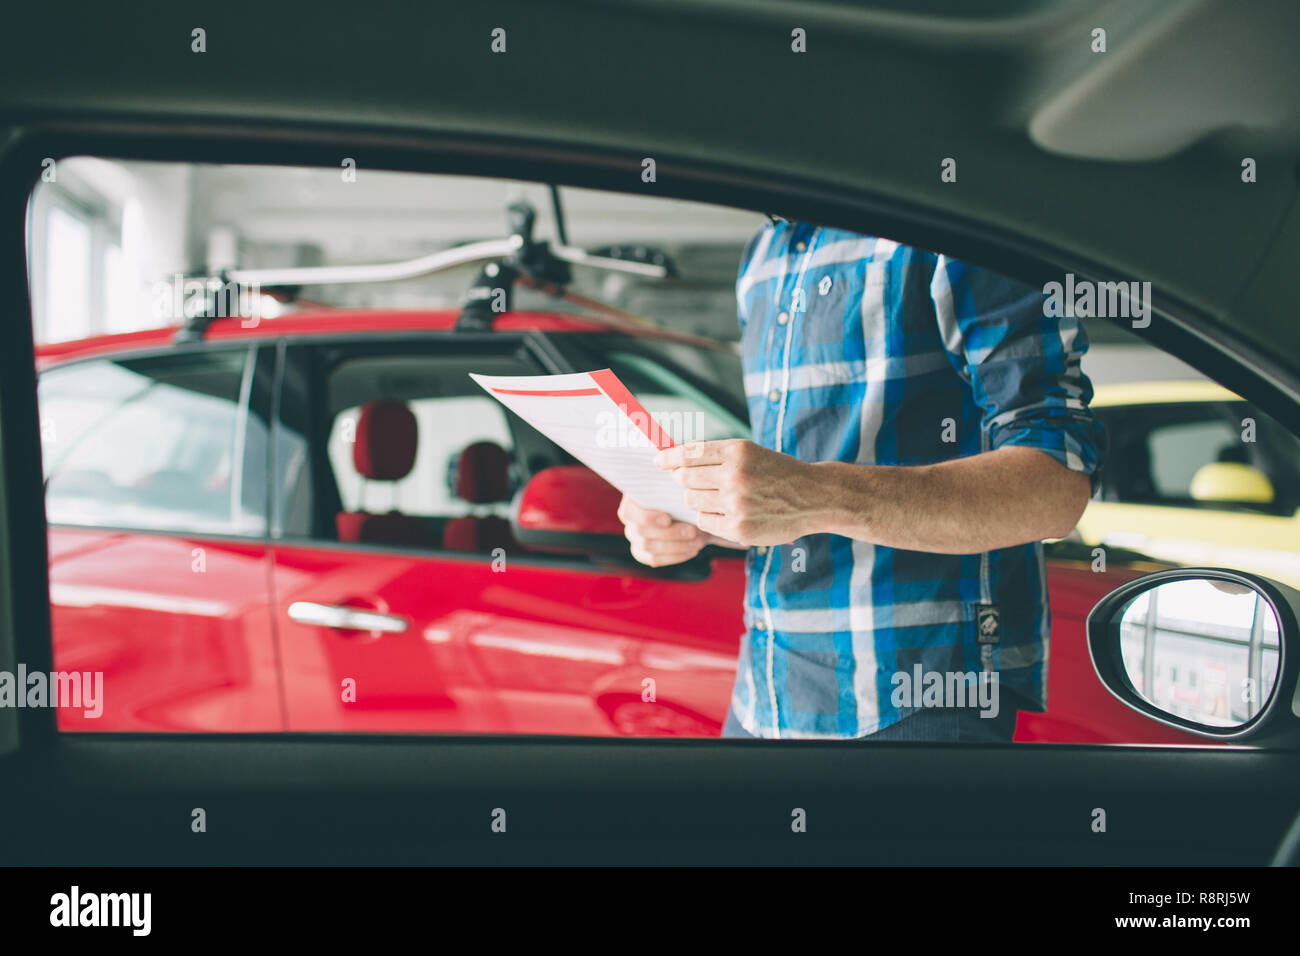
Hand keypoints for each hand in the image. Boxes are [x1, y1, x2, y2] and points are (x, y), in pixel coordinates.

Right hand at [617, 494, 707, 566]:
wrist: (691, 512)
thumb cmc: (683, 494)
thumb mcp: (679, 488)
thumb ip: (674, 488)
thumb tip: (678, 487)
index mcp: (632, 500)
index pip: (629, 511)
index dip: (647, 517)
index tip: (668, 519)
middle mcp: (630, 521)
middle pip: (641, 532)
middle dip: (670, 533)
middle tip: (693, 531)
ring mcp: (635, 539)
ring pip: (649, 548)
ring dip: (677, 546)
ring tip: (698, 541)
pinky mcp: (643, 553)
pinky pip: (655, 560)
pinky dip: (676, 556)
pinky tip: (692, 550)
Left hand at [655, 439, 822, 546]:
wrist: (814, 497)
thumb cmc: (778, 473)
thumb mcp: (751, 453)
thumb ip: (717, 456)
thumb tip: (676, 462)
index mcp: (737, 451)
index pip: (690, 453)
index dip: (669, 457)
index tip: (658, 461)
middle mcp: (735, 475)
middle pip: (685, 479)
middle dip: (684, 481)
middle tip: (691, 482)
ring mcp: (737, 504)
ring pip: (692, 502)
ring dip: (697, 501)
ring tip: (716, 498)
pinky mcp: (739, 528)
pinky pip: (705, 522)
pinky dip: (709, 518)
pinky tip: (725, 513)